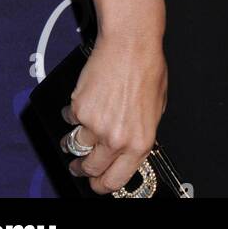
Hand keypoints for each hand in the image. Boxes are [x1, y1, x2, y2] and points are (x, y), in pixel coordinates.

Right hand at [60, 31, 166, 194]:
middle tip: (80, 164)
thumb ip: (141, 134)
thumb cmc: (147, 67)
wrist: (131, 42)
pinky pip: (70, 120)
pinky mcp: (79, 109)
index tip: (97, 182)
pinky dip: (74, 113)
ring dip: (74, 142)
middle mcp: (117, 139)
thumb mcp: (157, 108)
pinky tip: (84, 100)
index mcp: (139, 142)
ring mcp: (96, 126)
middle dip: (83, 168)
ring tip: (80, 130)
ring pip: (76, 146)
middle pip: (90, 169)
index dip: (102, 185)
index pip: (115, 181)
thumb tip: (129, 150)